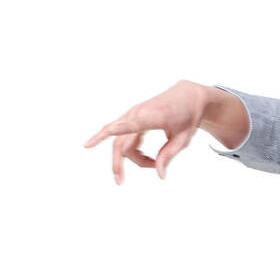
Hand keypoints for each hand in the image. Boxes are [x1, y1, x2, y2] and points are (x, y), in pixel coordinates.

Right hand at [83, 79, 207, 183]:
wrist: (187, 96)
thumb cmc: (187, 117)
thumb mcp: (184, 139)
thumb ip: (169, 155)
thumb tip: (159, 175)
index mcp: (152, 116)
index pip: (127, 126)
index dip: (111, 132)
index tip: (91, 142)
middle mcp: (138, 113)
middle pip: (120, 142)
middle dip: (118, 163)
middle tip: (119, 182)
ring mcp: (133, 114)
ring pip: (122, 142)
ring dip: (133, 158)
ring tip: (152, 163)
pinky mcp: (132, 117)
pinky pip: (123, 136)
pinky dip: (131, 150)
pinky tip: (145, 157)